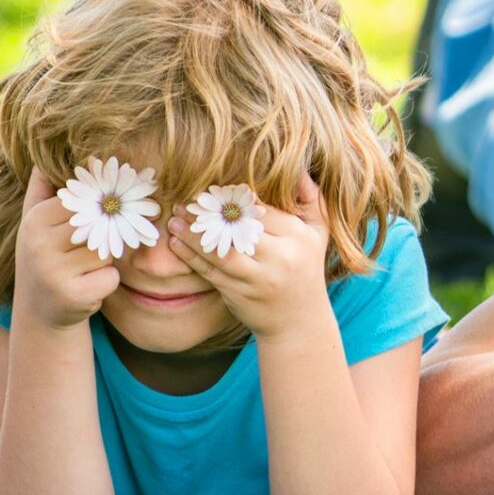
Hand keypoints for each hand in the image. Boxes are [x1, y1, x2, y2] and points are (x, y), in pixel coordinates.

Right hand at [12, 167, 122, 330]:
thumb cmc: (44, 256)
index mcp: (35, 221)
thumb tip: (45, 155)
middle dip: (107, 233)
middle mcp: (40, 245)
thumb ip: (42, 188)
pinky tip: (89, 286)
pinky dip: (108, 282)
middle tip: (109, 236)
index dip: (103, 203)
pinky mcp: (74, 296)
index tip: (116, 203)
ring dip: (107, 258)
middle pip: (99, 225)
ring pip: (107, 251)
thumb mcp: (35, 222)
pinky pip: (111, 277)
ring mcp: (55, 273)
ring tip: (86, 267)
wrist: (38, 311)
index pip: (84, 201)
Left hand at [167, 176, 332, 342]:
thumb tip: (299, 171)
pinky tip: (176, 243)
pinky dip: (190, 256)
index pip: (261, 210)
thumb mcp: (320, 234)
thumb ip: (313, 200)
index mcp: (298, 237)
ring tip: (174, 219)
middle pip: (237, 228)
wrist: (299, 323)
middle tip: (185, 200)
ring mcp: (257, 278)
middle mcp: (279, 258)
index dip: (234, 198)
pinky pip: (210, 271)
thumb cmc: (308, 271)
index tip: (213, 187)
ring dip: (192, 234)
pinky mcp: (239, 294)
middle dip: (209, 213)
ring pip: (219, 250)